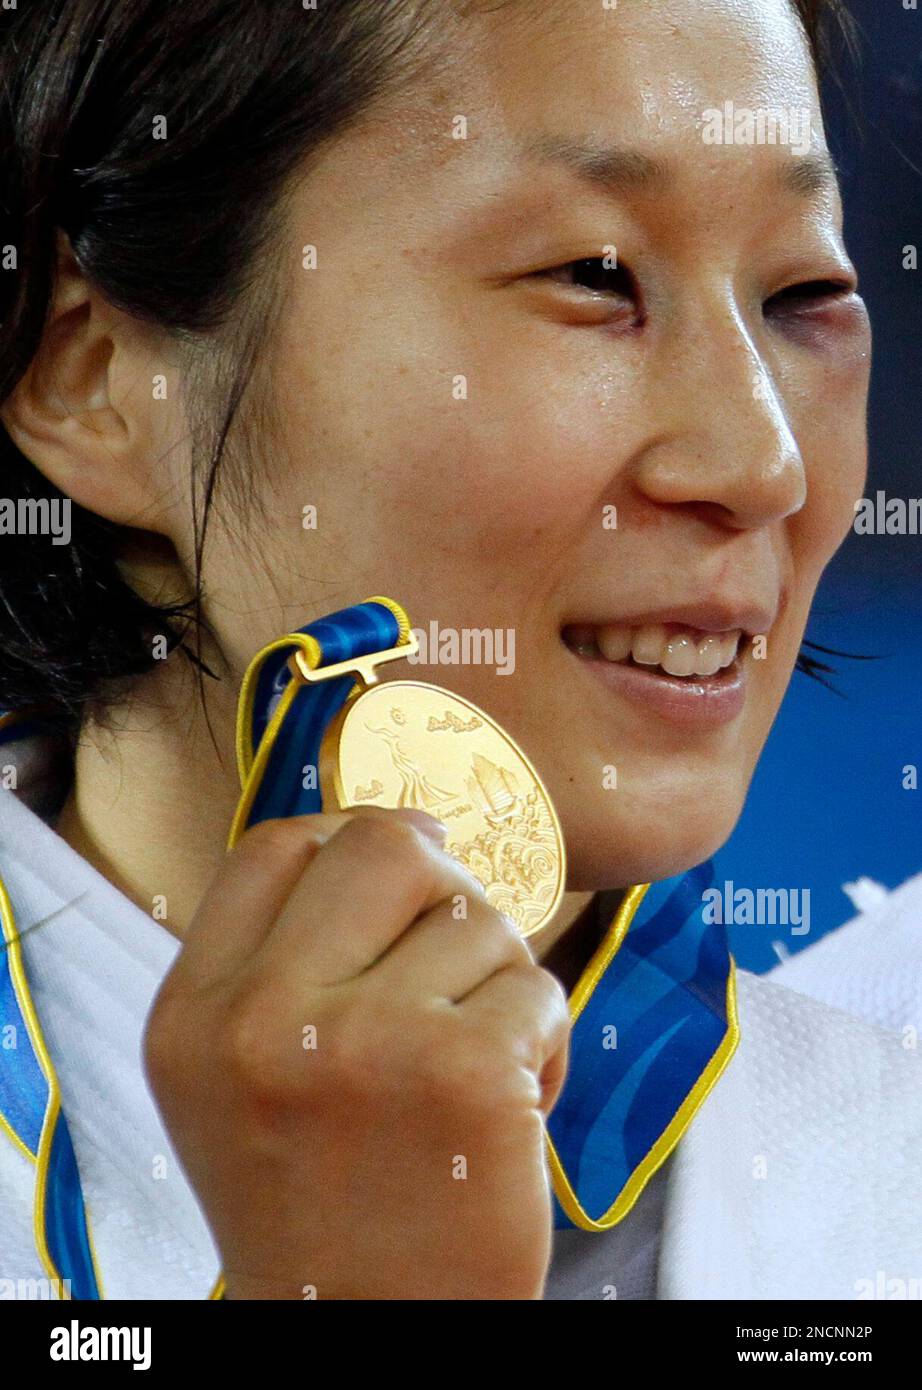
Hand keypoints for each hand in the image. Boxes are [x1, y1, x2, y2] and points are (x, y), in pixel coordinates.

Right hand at [142, 807, 570, 1299]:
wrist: (367, 1341)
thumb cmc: (320, 1205)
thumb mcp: (239, 1079)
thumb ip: (279, 962)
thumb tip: (394, 840)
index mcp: (195, 1016)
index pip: (276, 848)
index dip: (349, 839)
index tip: (399, 872)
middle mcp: (263, 1020)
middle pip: (383, 847)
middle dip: (438, 883)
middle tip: (455, 946)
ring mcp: (367, 1042)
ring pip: (478, 920)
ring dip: (497, 981)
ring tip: (474, 1062)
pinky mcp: (468, 1073)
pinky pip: (538, 989)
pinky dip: (545, 1042)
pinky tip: (514, 1102)